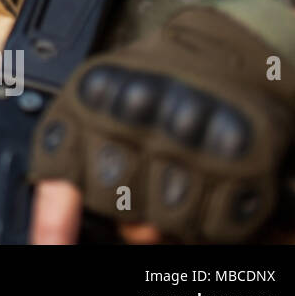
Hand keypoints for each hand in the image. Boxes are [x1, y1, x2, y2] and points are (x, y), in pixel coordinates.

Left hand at [26, 1, 294, 243]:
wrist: (227, 51)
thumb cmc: (152, 81)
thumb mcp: (94, 94)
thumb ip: (68, 146)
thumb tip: (50, 221)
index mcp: (94, 93)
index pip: (63, 172)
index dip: (54, 218)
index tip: (51, 244)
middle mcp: (141, 112)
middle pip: (114, 205)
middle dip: (122, 207)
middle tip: (137, 182)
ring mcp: (194, 135)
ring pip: (166, 222)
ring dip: (169, 216)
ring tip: (174, 179)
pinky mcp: (245, 157)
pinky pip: (216, 225)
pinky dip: (212, 220)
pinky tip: (208, 187)